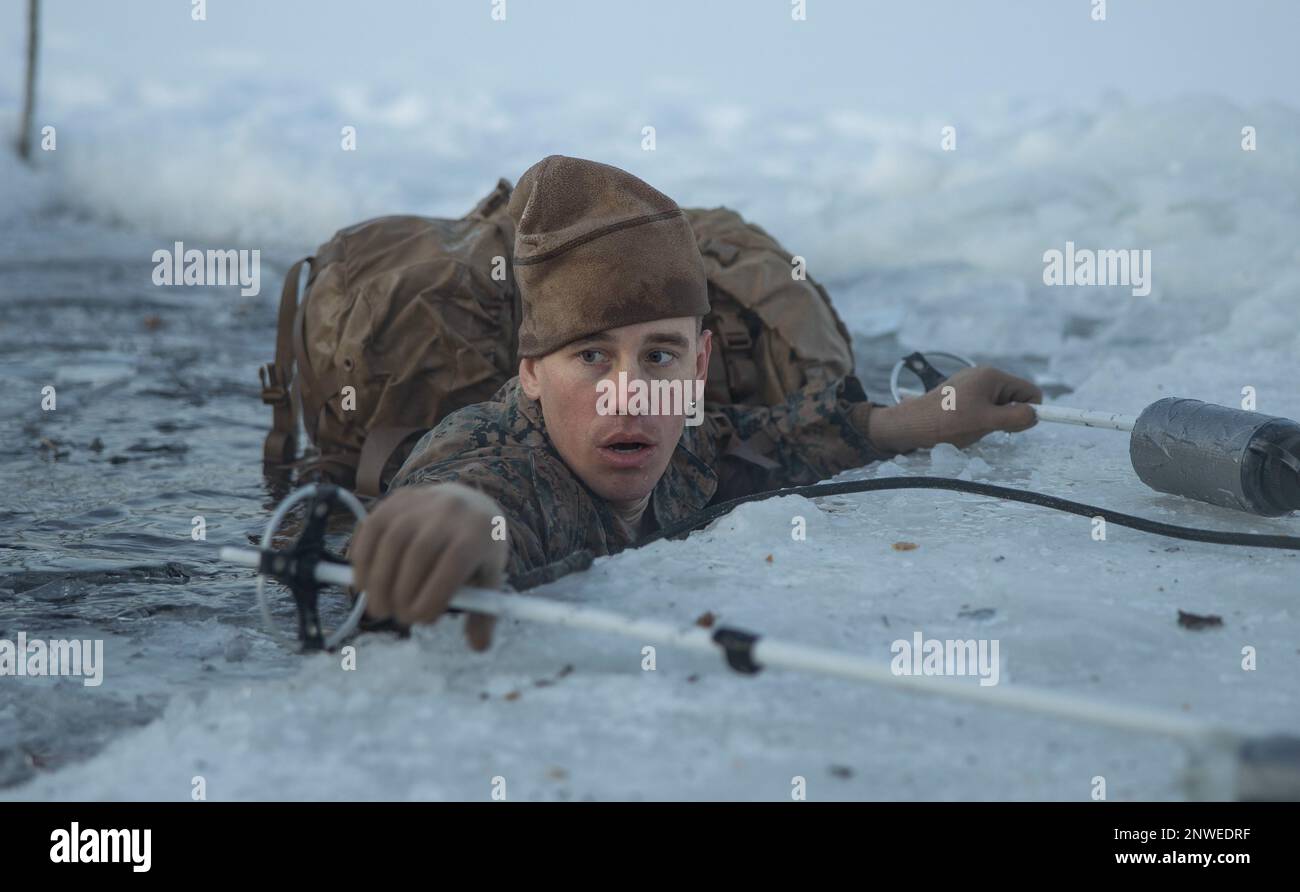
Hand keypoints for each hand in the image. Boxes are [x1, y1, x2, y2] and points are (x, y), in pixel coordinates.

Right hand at [349, 482, 507, 650]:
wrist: (470, 504)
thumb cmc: (478, 550)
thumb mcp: (489, 576)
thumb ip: (485, 612)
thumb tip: (479, 647)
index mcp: (477, 533)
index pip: (454, 563)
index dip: (433, 595)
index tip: (420, 619)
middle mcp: (450, 512)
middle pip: (419, 552)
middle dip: (402, 591)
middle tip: (396, 618)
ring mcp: (422, 502)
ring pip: (392, 540)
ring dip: (378, 579)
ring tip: (378, 608)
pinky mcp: (397, 499)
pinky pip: (372, 526)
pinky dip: (362, 557)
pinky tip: (362, 583)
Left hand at [864, 366, 1042, 452]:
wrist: (910, 425)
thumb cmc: (947, 422)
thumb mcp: (987, 422)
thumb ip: (1016, 418)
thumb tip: (1035, 415)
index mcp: (992, 376)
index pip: (1030, 392)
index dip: (1030, 411)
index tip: (1019, 428)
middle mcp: (983, 375)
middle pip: (1015, 398)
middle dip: (1007, 417)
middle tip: (987, 428)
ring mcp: (971, 384)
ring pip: (999, 406)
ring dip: (992, 420)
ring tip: (971, 427)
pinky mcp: (961, 395)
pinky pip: (983, 408)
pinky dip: (979, 420)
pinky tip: (962, 426)